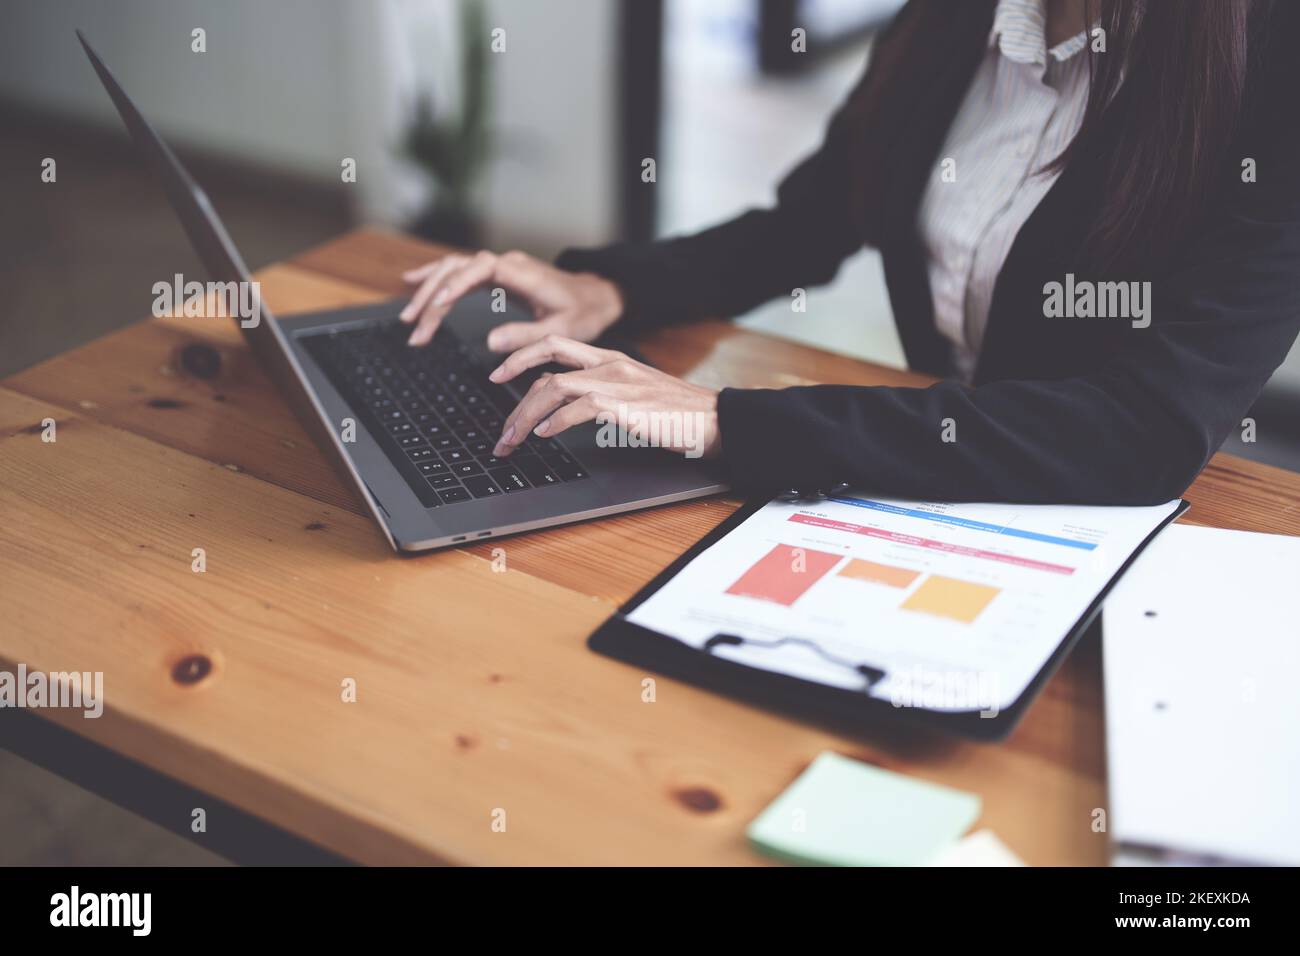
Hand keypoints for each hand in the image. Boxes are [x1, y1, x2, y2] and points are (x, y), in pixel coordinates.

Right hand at [399, 249, 623, 350]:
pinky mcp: (494, 275)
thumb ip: (527, 336)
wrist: (594, 296)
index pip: (481, 267)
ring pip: (453, 269)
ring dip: (428, 291)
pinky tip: (412, 284)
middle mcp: (506, 264)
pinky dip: (435, 279)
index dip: (458, 282)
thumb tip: (492, 343)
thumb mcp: (560, 331)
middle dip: (432, 296)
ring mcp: (498, 267)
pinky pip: (458, 272)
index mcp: (522, 273)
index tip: (439, 302)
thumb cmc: (581, 313)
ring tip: (409, 318)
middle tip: (414, 327)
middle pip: (458, 268)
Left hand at [488, 335, 721, 459]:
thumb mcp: (632, 397)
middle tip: (501, 430)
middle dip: (514, 398)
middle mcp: (610, 366)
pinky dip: (556, 422)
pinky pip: (580, 407)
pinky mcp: (626, 406)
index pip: (554, 346)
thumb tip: (563, 411)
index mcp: (610, 359)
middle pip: (546, 368)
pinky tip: (545, 435)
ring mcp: (618, 384)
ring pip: (555, 387)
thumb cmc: (677, 414)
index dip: (520, 357)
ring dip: (526, 416)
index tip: (497, 375)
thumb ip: (599, 396)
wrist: (714, 420)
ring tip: (513, 439)